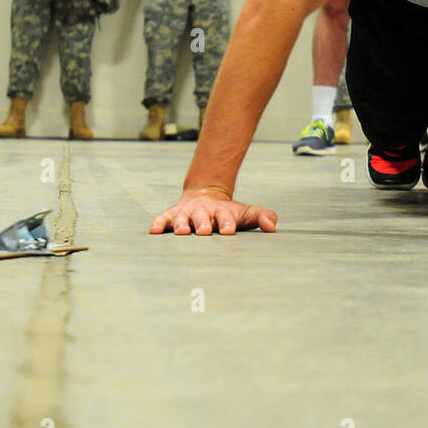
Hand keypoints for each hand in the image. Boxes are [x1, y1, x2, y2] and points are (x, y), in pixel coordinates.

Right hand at [149, 186, 278, 235]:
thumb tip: (273, 226)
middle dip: (203, 224)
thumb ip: (262, 217)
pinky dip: (158, 224)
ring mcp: (186, 214)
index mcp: (222, 212)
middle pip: (202, 218)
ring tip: (182, 232)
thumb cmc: (228, 212)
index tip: (229, 230)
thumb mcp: (246, 213)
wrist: (206, 196)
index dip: (227, 223)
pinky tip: (154, 231)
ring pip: (182, 219)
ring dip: (181, 225)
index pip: (226, 218)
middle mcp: (203, 212)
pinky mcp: (171, 216)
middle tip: (204, 231)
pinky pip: (163, 219)